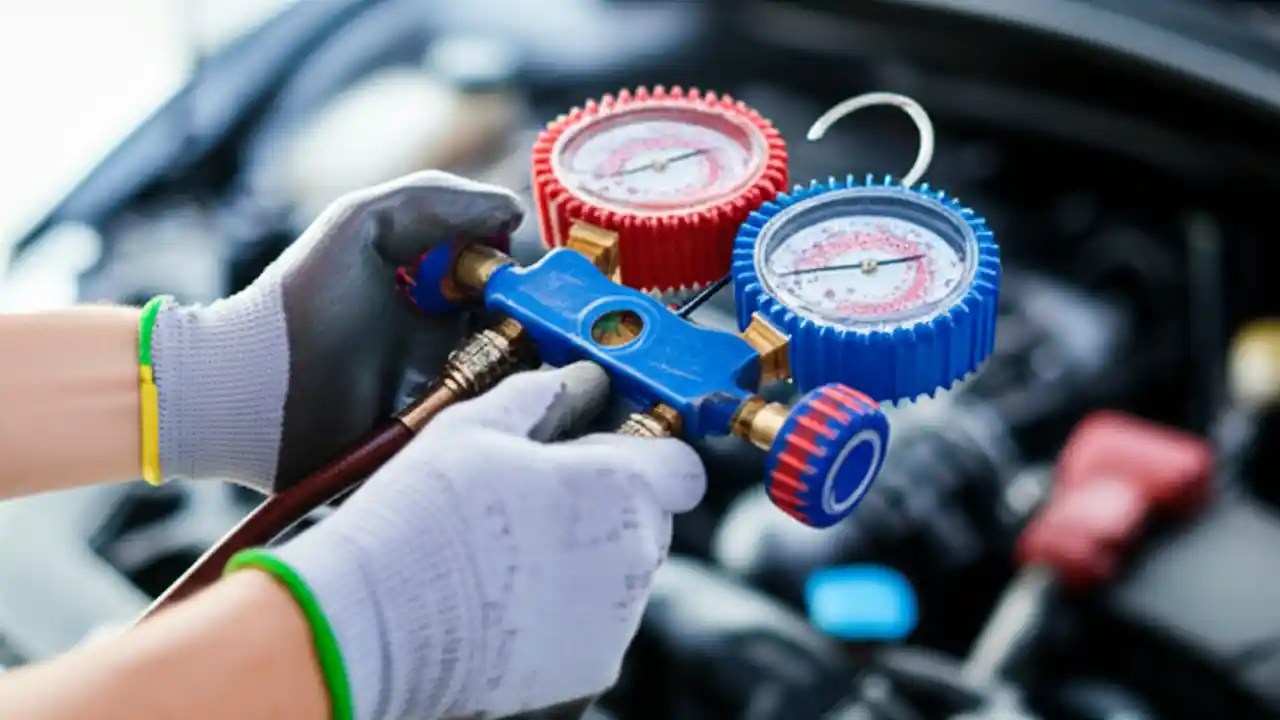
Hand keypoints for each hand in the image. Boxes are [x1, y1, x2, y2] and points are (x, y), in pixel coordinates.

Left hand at [150, 171, 522, 490]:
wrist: (253, 394)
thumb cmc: (300, 301)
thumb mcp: (362, 223)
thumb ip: (437, 198)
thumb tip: (513, 213)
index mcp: (432, 286)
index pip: (506, 277)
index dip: (525, 279)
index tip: (537, 288)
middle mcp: (445, 337)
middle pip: (521, 329)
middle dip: (535, 329)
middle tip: (541, 332)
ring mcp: (443, 391)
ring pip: (515, 378)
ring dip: (523, 372)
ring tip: (511, 367)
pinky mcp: (436, 438)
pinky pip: (487, 424)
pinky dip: (499, 412)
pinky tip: (494, 400)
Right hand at [238, 363, 706, 719]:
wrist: (377, 623)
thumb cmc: (425, 519)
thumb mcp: (475, 428)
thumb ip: (542, 396)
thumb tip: (573, 380)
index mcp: (620, 487)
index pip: (682, 467)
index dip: (648, 456)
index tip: (609, 453)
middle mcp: (634, 555)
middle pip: (650, 519)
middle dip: (609, 505)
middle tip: (539, 500)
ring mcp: (617, 619)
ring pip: (622, 573)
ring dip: (586, 558)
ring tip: (509, 554)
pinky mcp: (593, 669)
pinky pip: (597, 624)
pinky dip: (566, 610)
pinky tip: (507, 597)